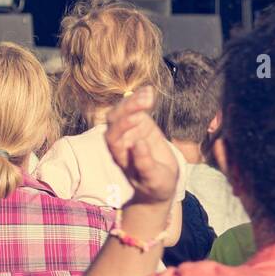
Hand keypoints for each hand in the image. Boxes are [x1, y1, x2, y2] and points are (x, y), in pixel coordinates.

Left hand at [105, 86, 177, 205]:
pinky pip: (138, 109)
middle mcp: (120, 139)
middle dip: (127, 109)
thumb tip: (138, 144)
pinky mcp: (141, 124)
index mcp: (118, 153)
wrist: (161, 184)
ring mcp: (130, 129)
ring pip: (125, 111)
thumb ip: (144, 163)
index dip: (122, 126)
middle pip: (115, 119)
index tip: (136, 118)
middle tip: (144, 101)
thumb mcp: (152, 179)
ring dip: (134, 101)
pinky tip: (149, 90)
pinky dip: (141, 99)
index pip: (113, 136)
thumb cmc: (154, 185)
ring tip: (148, 94)